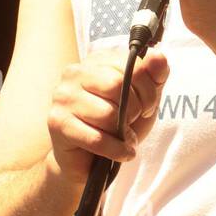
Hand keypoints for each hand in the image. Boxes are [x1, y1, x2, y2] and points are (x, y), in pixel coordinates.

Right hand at [46, 46, 168, 184]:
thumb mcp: (143, 98)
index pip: (132, 65)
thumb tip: (158, 56)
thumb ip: (154, 76)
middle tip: (134, 122)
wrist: (88, 159)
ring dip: (125, 133)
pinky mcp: (57, 123)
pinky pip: (97, 138)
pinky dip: (116, 150)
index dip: (148, 89)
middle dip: (136, 109)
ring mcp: (63, 97)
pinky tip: (122, 152)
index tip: (147, 105)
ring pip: (107, 114)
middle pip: (118, 85)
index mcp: (97, 61)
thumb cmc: (116, 125)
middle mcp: (75, 73)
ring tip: (125, 138)